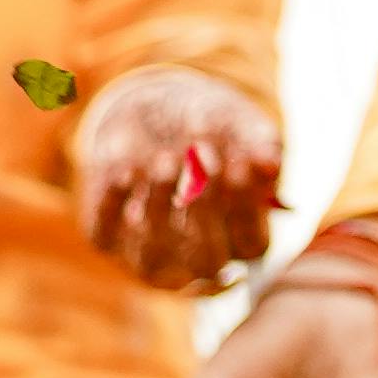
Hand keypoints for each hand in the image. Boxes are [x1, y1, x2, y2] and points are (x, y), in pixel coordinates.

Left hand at [73, 70, 286, 293]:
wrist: (151, 116)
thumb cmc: (208, 126)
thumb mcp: (237, 123)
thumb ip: (258, 142)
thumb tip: (271, 164)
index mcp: (240, 238)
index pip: (251, 244)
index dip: (246, 209)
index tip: (240, 164)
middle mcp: (196, 258)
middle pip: (205, 261)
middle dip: (203, 211)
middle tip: (203, 159)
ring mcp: (149, 255)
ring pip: (152, 255)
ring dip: (158, 205)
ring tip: (165, 157)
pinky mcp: (108, 240)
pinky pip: (106, 236)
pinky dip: (113, 204)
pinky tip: (126, 169)